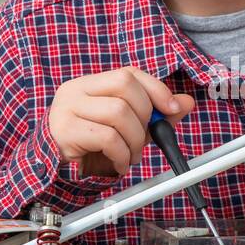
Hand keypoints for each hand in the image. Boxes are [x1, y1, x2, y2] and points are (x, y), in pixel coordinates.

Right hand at [49, 66, 194, 176]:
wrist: (57, 172)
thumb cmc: (92, 147)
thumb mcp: (129, 129)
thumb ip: (157, 115)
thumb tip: (186, 102)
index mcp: (91, 84)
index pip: (128, 73)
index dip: (154, 88)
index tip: (172, 107)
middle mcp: (76, 90)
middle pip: (125, 86)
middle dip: (145, 116)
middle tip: (143, 139)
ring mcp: (67, 108)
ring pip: (118, 112)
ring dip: (134, 140)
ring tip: (131, 155)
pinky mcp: (64, 130)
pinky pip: (106, 137)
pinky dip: (121, 154)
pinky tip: (119, 163)